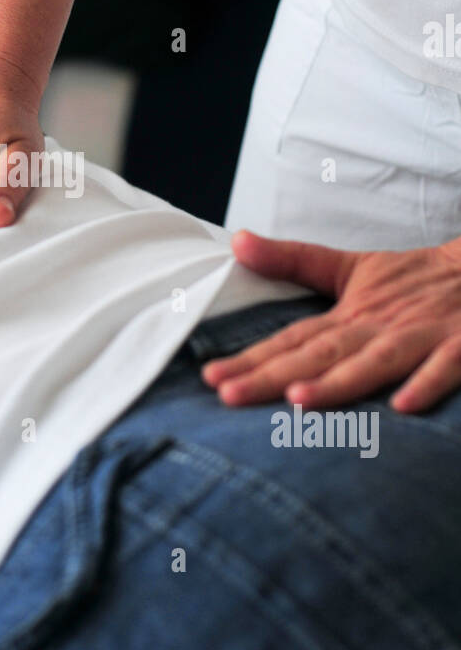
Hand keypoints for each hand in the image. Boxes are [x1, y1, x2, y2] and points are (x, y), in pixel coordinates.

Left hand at [201, 230, 460, 413]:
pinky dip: (426, 384)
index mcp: (351, 315)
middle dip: (274, 376)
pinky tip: (403, 407)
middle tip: (228, 394)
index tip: (211, 376)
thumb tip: (237, 242)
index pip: (292, 339)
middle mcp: (379, 326)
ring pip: (376, 362)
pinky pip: (445, 366)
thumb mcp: (353, 266)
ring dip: (340, 381)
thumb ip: (295, 261)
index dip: (252, 358)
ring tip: (299, 399)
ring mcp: (421, 336)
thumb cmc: (418, 278)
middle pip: (320, 354)